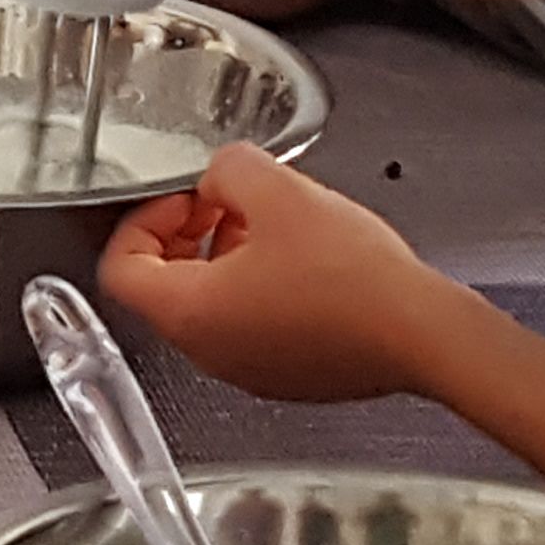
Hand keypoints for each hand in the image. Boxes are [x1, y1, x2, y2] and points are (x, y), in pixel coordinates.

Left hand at [95, 144, 473, 405]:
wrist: (424, 337)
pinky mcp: (288, 374)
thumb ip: (229, 170)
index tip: (183, 197)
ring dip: (226, 256)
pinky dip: (260, 286)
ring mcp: (249, 370)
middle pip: (163, 286)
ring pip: (211, 304)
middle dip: (186, 233)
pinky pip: (251, 325)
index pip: (121, 267)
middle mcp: (209, 352)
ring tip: (272, 222)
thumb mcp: (278, 191)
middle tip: (223, 204)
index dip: (144, 219)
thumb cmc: (354, 281)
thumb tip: (221, 177)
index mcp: (189, 313)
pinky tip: (304, 258)